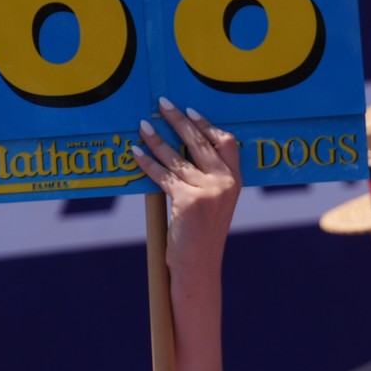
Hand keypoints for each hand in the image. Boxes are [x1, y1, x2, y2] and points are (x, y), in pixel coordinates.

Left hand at [132, 97, 240, 273]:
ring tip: (143, 125)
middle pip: (200, 142)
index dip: (207, 124)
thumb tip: (178, 152)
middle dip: (179, 120)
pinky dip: (146, 162)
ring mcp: (208, 191)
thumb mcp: (214, 204)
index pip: (226, 142)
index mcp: (235, 182)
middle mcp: (225, 183)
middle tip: (163, 104)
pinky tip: (135, 152)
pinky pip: (162, 175)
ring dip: (157, 138)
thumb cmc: (201, 236)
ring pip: (177, 158)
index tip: (190, 110)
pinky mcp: (188, 200)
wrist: (198, 266)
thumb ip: (206, 179)